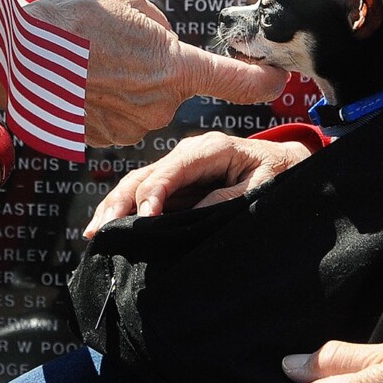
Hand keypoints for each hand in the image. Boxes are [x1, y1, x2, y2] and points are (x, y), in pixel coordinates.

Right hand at [27, 0, 284, 147]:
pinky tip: (81, 84)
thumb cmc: (71, 21)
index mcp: (173, 66)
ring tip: (91, 63)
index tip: (275, 78)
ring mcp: (131, 128)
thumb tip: (159, 39)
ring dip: (127, 85)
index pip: (235, 81)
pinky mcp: (105, 141)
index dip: (261, 80)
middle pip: (173, 86)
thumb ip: (158, 24)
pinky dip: (105, 102)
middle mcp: (159, 105)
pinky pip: (119, 118)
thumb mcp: (129, 1)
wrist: (16, 56)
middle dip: (154, 67)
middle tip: (116, 46)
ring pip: (144, 103)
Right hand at [84, 131, 313, 234]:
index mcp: (210, 149)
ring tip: (94, 233)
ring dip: (114, 207)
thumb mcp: (263, 186)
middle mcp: (187, 153)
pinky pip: (144, 193)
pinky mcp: (175, 182)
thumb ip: (229, 198)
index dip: (153, 194)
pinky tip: (106, 227)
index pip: (171, 170)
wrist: (288, 165)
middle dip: (121, 202)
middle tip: (101, 232)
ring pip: (137, 183)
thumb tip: (195, 212)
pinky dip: (123, 209)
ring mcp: (178, 166)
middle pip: (145, 175)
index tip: (144, 220)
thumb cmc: (279, 175)